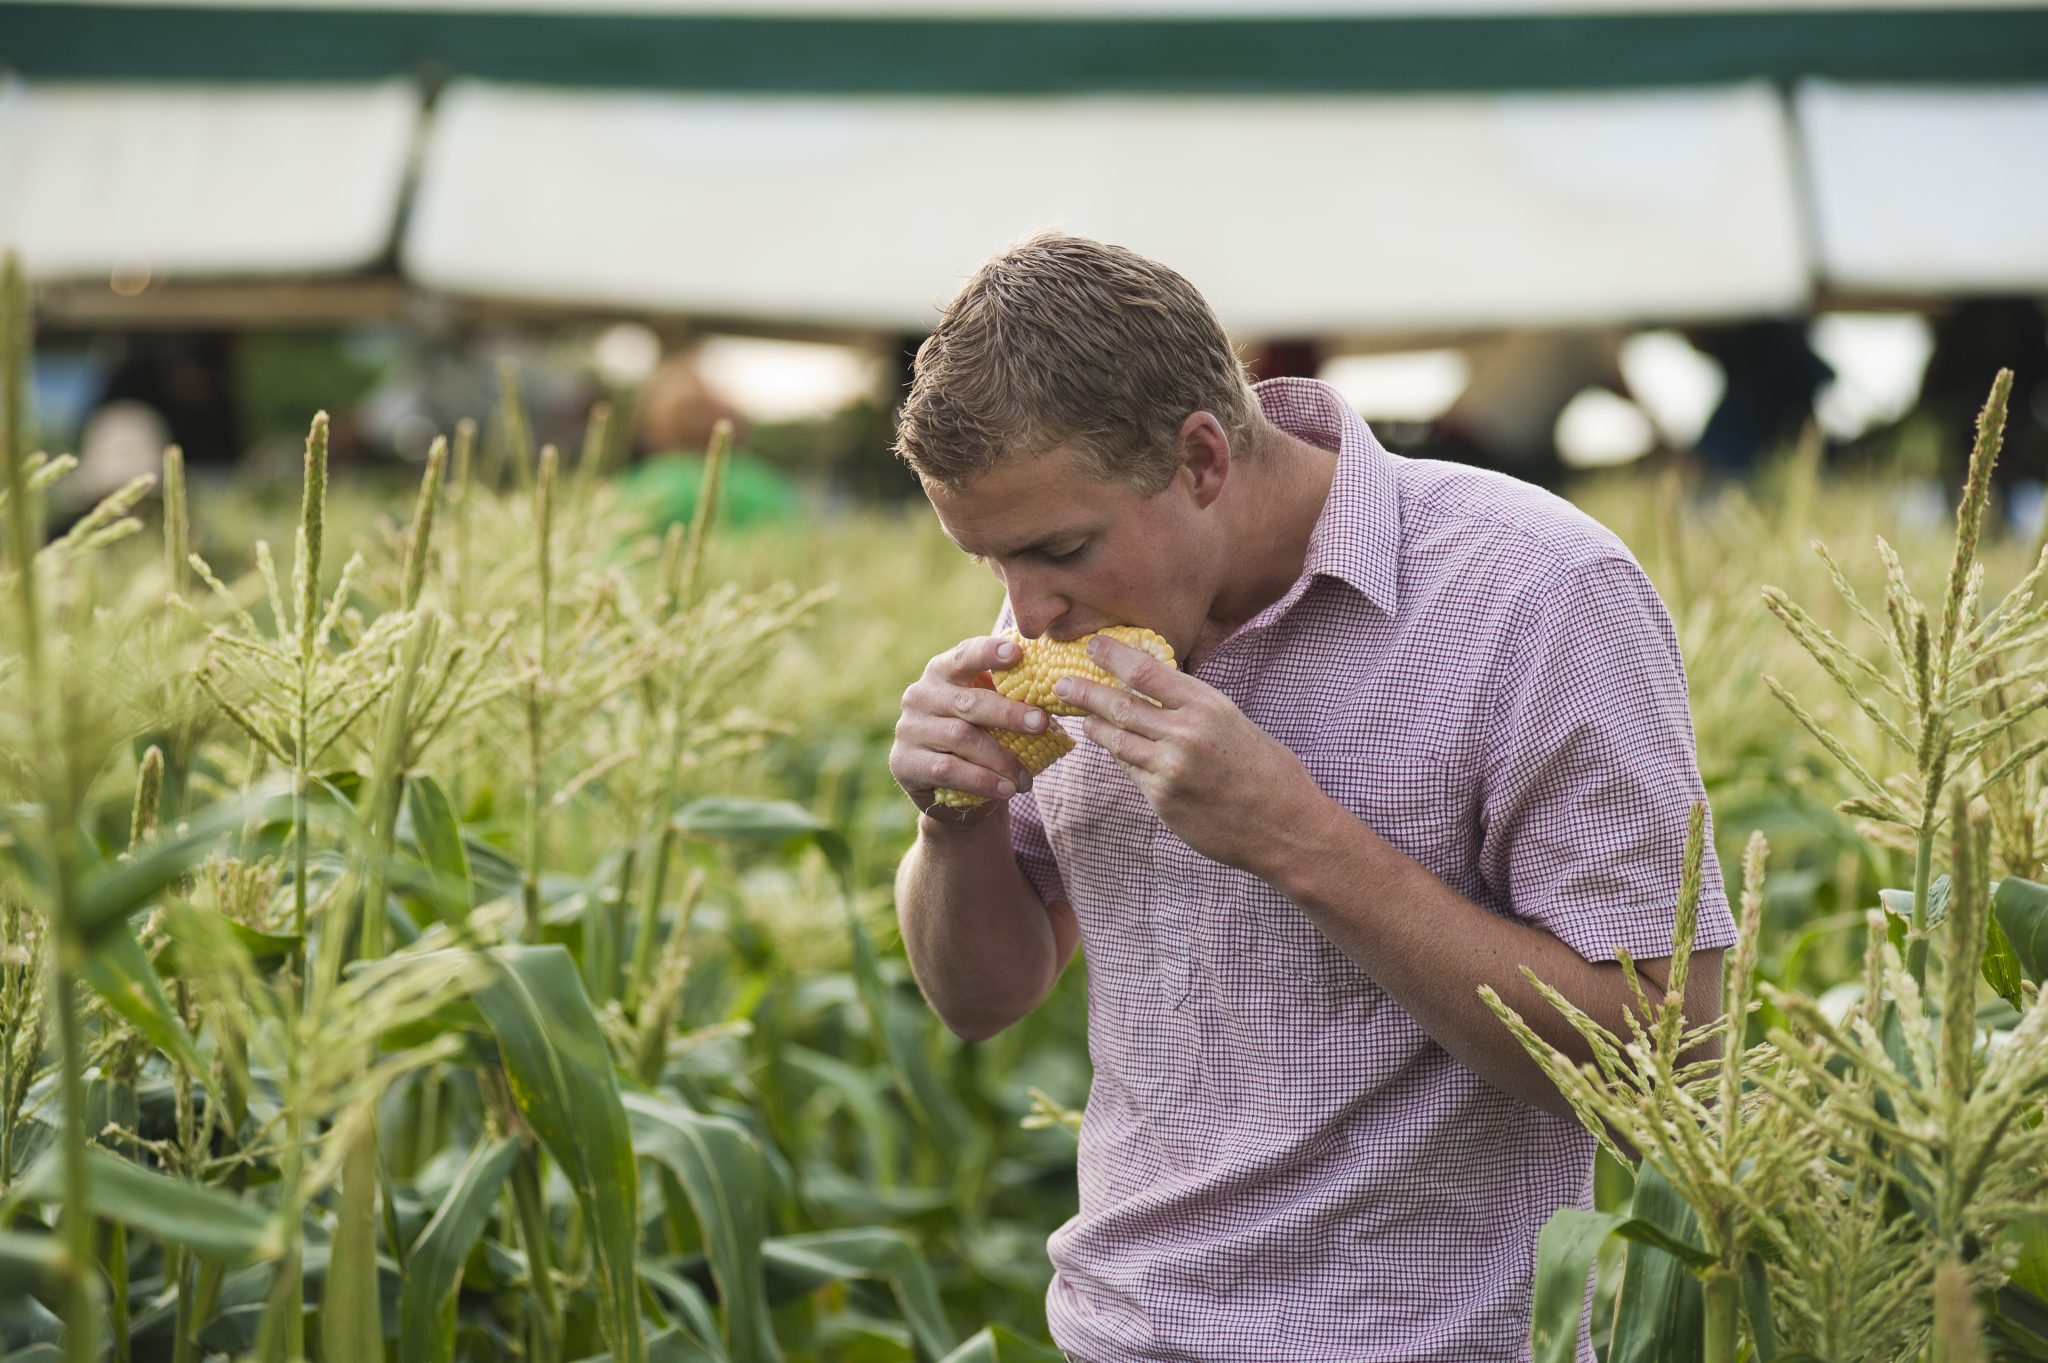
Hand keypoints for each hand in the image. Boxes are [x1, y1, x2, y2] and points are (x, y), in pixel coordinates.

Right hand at [890, 635, 1054, 825]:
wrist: (950, 788)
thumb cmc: (981, 738)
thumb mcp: (992, 713)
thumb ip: (1011, 694)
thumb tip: (1063, 686)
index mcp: (943, 671)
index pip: (965, 655)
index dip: (989, 652)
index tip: (1017, 653)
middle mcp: (920, 695)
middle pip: (969, 701)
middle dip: (1009, 713)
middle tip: (1042, 724)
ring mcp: (909, 728)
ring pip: (961, 738)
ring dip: (1000, 759)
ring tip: (1027, 777)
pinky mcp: (904, 762)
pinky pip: (948, 770)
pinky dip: (982, 781)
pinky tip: (1006, 790)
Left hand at [1054, 635, 1327, 872]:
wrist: (1286, 828)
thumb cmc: (1269, 771)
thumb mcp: (1235, 722)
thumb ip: (1193, 706)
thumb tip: (1154, 688)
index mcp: (1208, 706)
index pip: (1145, 672)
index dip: (1112, 656)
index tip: (1091, 645)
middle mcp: (1185, 734)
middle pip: (1119, 705)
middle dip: (1084, 691)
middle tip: (1060, 683)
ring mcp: (1169, 770)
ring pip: (1116, 741)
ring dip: (1095, 726)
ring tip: (1082, 716)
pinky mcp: (1162, 801)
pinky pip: (1131, 771)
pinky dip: (1120, 758)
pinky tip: (1114, 750)